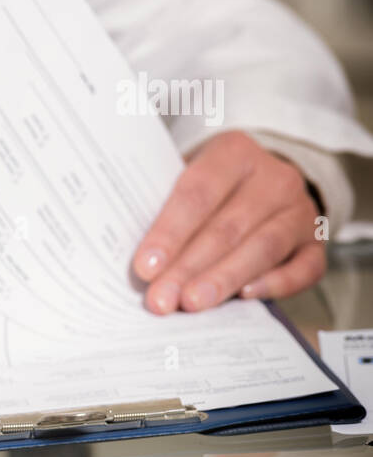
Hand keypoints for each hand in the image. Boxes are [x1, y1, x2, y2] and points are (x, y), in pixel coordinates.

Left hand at [131, 131, 325, 312]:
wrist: (262, 179)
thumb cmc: (208, 186)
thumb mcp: (183, 176)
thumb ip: (162, 207)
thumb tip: (140, 262)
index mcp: (234, 152)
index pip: (197, 194)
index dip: (169, 233)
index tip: (144, 268)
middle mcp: (274, 178)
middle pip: (227, 228)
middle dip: (189, 268)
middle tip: (161, 299)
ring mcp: (300, 210)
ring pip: (263, 248)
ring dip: (224, 279)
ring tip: (192, 304)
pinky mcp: (316, 242)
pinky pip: (304, 268)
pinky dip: (276, 284)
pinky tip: (245, 297)